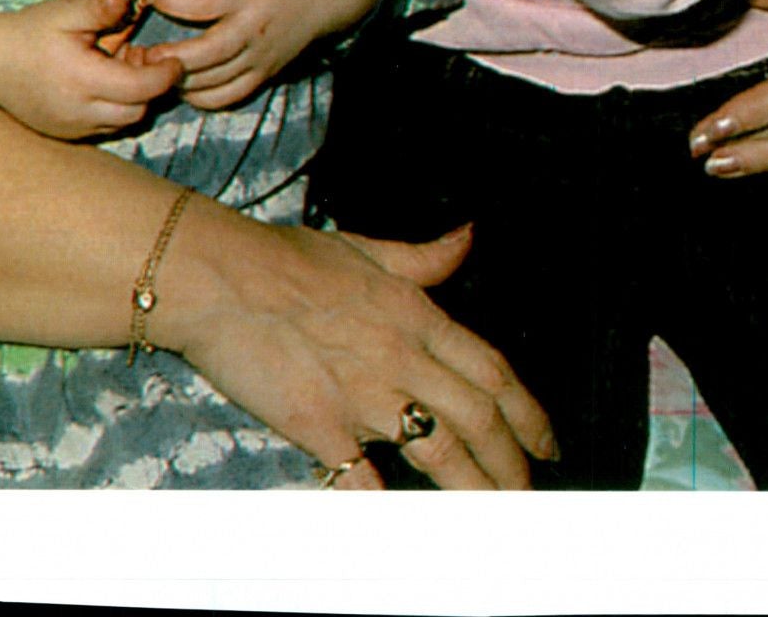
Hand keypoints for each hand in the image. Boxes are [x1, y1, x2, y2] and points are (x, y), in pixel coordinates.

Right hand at [0, 0, 182, 140]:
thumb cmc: (28, 32)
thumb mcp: (63, 12)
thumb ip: (98, 9)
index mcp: (81, 79)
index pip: (139, 87)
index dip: (164, 75)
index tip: (175, 59)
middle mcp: (79, 111)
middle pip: (136, 110)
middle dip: (150, 86)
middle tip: (144, 55)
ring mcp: (72, 127)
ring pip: (122, 122)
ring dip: (132, 98)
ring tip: (120, 64)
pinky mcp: (66, 133)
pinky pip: (103, 126)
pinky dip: (114, 108)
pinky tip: (103, 81)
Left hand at [144, 0, 380, 109]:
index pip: (203, 2)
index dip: (171, 0)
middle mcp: (253, 26)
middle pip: (210, 52)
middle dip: (173, 56)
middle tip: (142, 53)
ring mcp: (260, 54)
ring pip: (218, 80)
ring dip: (183, 80)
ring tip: (155, 70)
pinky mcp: (264, 72)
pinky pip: (231, 95)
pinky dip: (204, 98)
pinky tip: (183, 85)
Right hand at [172, 219, 556, 488]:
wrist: (219, 276)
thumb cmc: (282, 258)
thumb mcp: (363, 247)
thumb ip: (422, 257)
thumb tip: (467, 239)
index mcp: (413, 313)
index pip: (491, 370)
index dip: (529, 412)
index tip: (548, 442)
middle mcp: (400, 355)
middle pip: (479, 419)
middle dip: (513, 463)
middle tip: (527, 491)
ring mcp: (364, 395)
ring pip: (441, 453)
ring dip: (476, 490)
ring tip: (495, 516)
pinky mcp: (323, 426)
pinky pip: (367, 479)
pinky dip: (390, 507)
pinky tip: (407, 527)